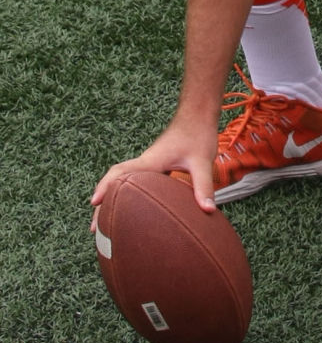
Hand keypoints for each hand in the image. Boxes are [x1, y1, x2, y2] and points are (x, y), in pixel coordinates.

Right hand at [91, 121, 218, 223]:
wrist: (198, 113)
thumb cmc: (198, 133)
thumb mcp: (202, 161)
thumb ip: (203, 186)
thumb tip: (207, 211)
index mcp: (150, 161)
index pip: (120, 172)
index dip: (105, 186)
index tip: (93, 203)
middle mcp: (145, 162)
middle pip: (115, 181)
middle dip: (103, 202)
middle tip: (95, 228)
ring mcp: (149, 164)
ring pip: (124, 181)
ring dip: (113, 198)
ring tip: (107, 224)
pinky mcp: (155, 165)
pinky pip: (135, 181)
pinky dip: (128, 194)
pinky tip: (134, 209)